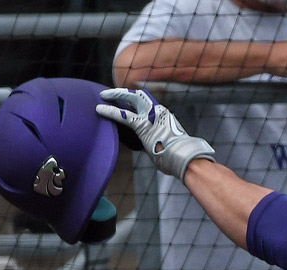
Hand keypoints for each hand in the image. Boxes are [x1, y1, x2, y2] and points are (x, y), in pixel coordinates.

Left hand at [95, 88, 215, 179]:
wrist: (186, 158)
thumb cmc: (181, 157)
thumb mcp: (172, 144)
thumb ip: (162, 141)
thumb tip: (157, 149)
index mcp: (165, 115)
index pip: (147, 103)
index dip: (136, 100)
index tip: (127, 100)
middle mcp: (158, 112)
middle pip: (139, 96)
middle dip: (124, 93)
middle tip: (111, 93)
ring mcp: (151, 117)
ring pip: (130, 99)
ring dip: (115, 96)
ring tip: (103, 96)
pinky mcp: (143, 126)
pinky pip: (123, 115)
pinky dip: (110, 111)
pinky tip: (100, 109)